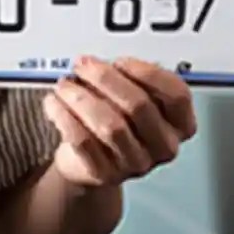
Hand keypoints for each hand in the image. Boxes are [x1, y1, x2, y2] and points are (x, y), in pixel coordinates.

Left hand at [42, 56, 197, 187]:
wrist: (87, 161)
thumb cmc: (113, 119)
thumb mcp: (130, 96)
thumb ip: (127, 79)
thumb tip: (100, 64)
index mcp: (180, 123)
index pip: (176, 94)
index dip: (146, 72)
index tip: (118, 60)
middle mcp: (163, 146)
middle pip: (138, 105)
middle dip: (105, 78)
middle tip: (82, 65)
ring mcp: (135, 163)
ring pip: (109, 125)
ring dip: (81, 97)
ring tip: (64, 85)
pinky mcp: (105, 173)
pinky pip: (82, 141)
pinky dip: (64, 116)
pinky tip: (54, 103)